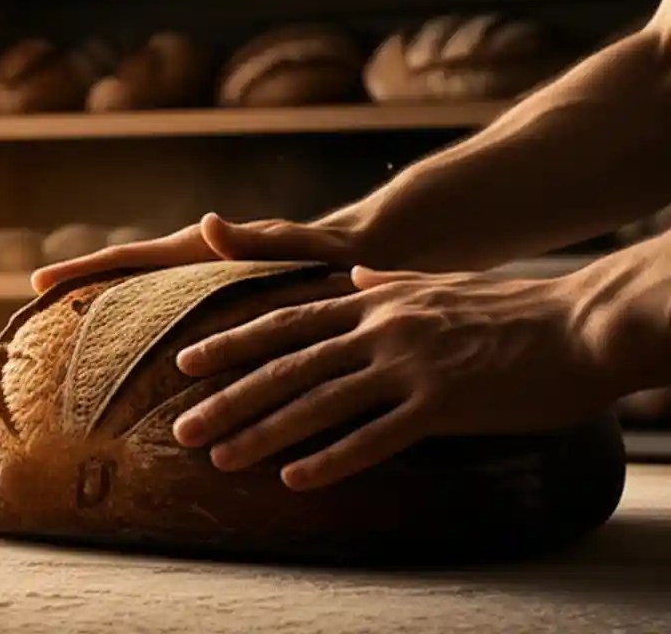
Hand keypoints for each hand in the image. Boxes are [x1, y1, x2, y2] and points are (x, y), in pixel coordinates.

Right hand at [30, 212, 362, 293]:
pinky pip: (168, 307)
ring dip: (104, 299)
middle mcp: (196, 259)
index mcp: (203, 250)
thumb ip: (250, 240)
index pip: (130, 258)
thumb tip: (208, 223)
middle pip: (124, 269)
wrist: (361, 254)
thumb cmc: (332, 251)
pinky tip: (126, 346)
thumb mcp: (295, 246)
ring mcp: (205, 277)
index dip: (83, 269)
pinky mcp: (220, 295)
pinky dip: (139, 317)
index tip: (38, 281)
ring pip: (142, 289)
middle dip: (80, 279)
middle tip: (34, 296)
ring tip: (63, 321)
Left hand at [171, 266, 626, 491]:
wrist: (578, 323)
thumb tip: (354, 278)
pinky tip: (294, 481)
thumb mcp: (436, 284)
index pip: (284, 323)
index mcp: (372, 303)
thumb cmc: (508, 308)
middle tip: (181, 427)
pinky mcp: (442, 404)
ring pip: (318, 404)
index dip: (231, 343)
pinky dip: (331, 460)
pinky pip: (375, 438)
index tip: (185, 362)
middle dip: (228, 398)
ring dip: (263, 434)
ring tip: (219, 459)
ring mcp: (408, 367)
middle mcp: (379, 331)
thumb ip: (387, 283)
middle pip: (286, 367)